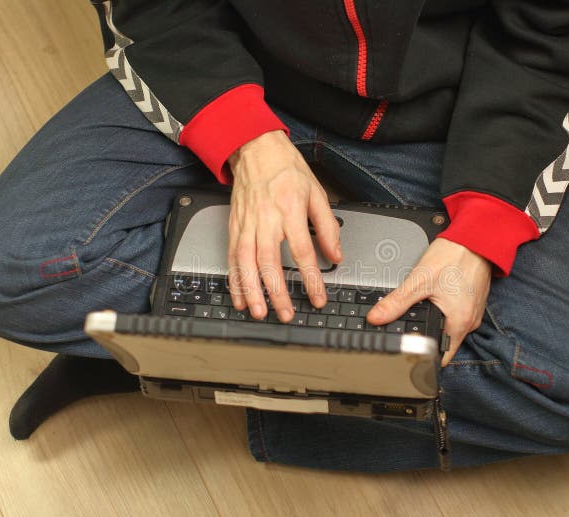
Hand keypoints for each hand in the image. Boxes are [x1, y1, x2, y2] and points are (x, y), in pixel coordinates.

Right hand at [227, 130, 341, 320]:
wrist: (256, 149)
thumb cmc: (286, 169)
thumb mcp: (317, 193)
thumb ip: (327, 226)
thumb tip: (336, 254)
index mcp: (290, 209)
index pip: (302, 251)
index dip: (311, 278)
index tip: (318, 298)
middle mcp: (266, 218)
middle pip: (269, 262)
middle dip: (277, 292)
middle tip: (285, 314)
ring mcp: (247, 223)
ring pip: (246, 263)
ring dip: (252, 291)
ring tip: (259, 312)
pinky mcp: (234, 226)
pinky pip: (232, 257)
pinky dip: (234, 279)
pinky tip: (239, 297)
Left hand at [366, 238, 491, 365]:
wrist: (476, 237)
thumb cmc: (456, 255)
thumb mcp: (420, 280)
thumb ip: (397, 302)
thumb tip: (377, 318)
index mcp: (459, 323)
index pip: (440, 356)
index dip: (423, 359)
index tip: (407, 357)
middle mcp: (470, 322)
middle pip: (442, 342)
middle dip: (424, 339)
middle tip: (405, 333)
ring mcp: (472, 311)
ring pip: (448, 328)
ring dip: (433, 324)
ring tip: (418, 314)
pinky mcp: (471, 301)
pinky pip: (455, 314)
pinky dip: (442, 312)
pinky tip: (432, 301)